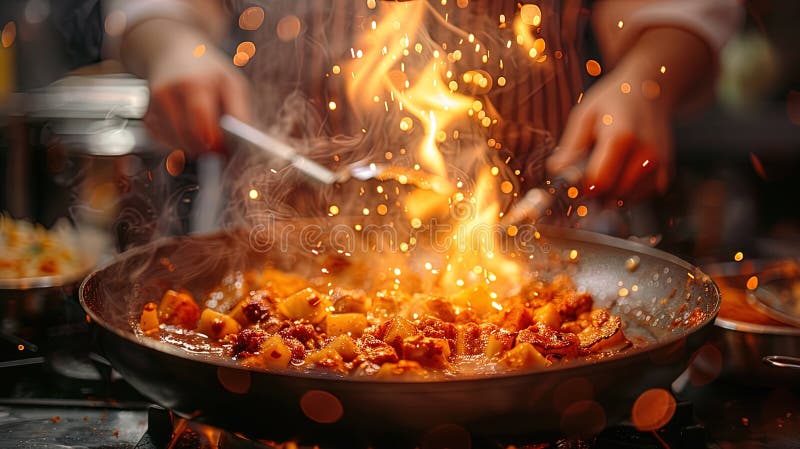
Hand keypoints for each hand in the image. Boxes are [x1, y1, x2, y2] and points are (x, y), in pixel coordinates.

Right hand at [142, 37, 250, 154]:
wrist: (172, 52)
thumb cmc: (208, 71)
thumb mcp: (231, 83)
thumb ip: (238, 112)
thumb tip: (242, 142)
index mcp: (193, 84)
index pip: (201, 124)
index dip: (214, 143)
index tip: (224, 151)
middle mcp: (167, 93)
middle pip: (186, 138)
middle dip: (205, 149)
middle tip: (218, 150)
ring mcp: (153, 105)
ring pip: (174, 143)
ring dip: (192, 148)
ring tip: (204, 137)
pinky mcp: (146, 115)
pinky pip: (163, 142)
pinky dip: (178, 144)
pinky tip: (187, 132)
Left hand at [547, 70, 672, 199]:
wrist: (651, 91)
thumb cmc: (612, 102)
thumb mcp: (585, 116)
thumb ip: (570, 147)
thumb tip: (557, 172)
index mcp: (622, 137)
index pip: (598, 183)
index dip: (582, 185)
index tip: (575, 175)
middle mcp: (647, 154)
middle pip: (612, 195)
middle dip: (595, 190)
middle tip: (589, 169)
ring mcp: (660, 166)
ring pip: (626, 200)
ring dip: (611, 192)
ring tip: (607, 165)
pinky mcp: (666, 174)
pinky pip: (639, 197)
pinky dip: (627, 190)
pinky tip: (622, 169)